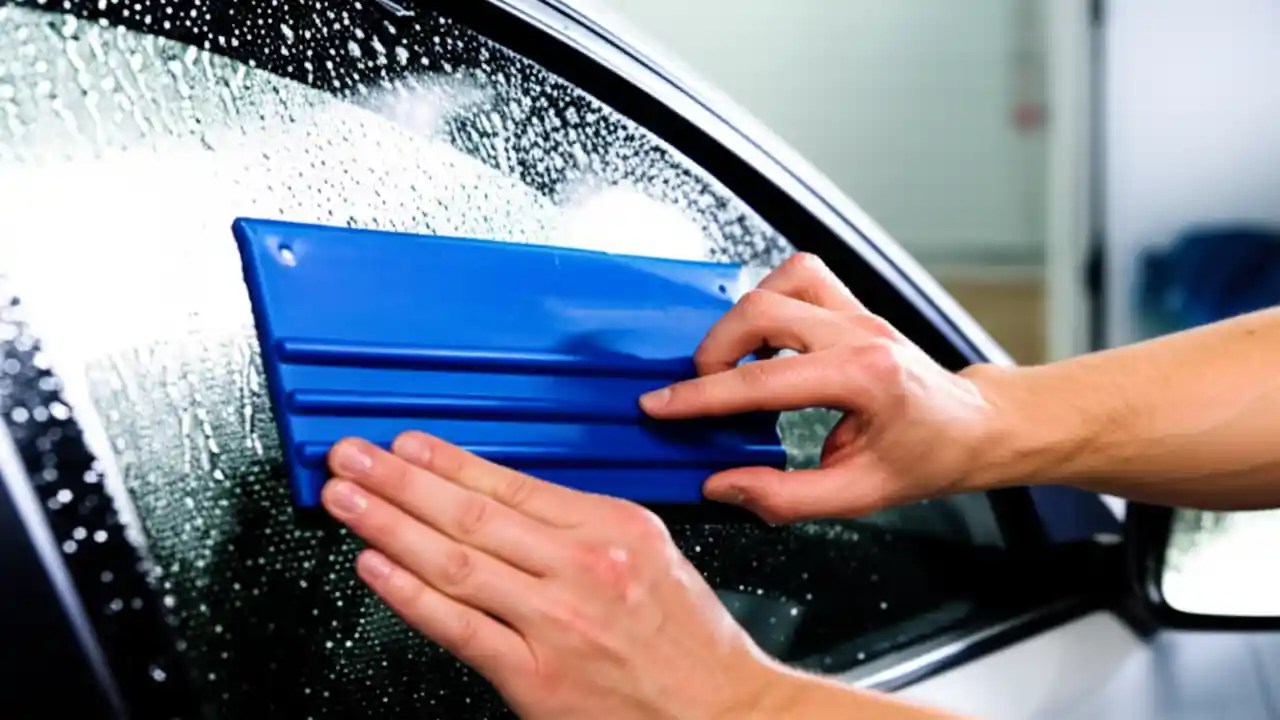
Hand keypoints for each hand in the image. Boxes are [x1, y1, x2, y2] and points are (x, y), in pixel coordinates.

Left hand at [321, 433, 783, 719]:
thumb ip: (579, 525)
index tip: (405, 444)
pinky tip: (376, 566)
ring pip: (455, 561)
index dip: (446, 461)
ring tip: (347, 499)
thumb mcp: (651, 554)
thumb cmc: (688, 639)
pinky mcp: (536, 678)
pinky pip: (459, 627)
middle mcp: (583, 568)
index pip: (510, 484)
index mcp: (614, 528)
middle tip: (353, 457)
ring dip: (389, 524)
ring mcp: (556, 624)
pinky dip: (410, 594)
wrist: (724, 712)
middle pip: (471, 514)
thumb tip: (498, 498)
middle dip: (400, 479)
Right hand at [640, 253, 999, 522]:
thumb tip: (724, 486)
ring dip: (741, 321)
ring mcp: (857, 312)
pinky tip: (763, 340)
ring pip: (778, 281)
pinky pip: (799, 277)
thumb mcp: (859, 494)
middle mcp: (859, 333)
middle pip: (761, 312)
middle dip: (714, 352)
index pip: (762, 380)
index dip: (701, 396)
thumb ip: (785, 496)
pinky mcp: (853, 305)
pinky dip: (769, 301)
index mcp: (864, 378)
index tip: (661, 405)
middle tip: (702, 392)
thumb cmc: (929, 456)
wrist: (974, 426)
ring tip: (732, 364)